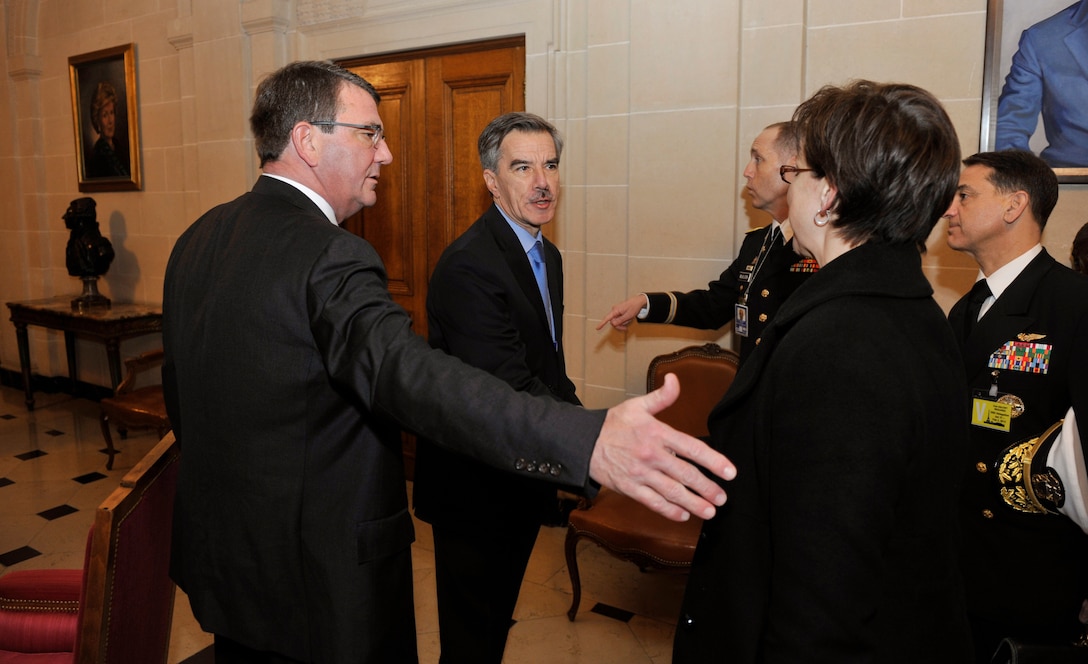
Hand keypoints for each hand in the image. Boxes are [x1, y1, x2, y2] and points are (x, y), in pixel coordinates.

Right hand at [590, 373, 735, 521]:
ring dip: (693, 503)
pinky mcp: (629, 488)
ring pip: (672, 491)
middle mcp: (651, 454)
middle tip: (722, 497)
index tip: (730, 472)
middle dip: (707, 487)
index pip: (692, 448)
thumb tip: (675, 380)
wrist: (584, 442)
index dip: (714, 461)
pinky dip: (669, 510)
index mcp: (657, 433)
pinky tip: (683, 516)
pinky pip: (652, 502)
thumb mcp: (637, 405)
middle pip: (685, 474)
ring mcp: (640, 473)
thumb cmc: (613, 424)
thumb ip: (661, 396)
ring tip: (710, 510)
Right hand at [595, 294, 647, 330]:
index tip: (597, 328)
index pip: (607, 318)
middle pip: (613, 322)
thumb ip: (620, 321)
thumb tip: (613, 324)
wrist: (638, 302)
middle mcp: (615, 310)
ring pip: (617, 321)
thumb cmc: (634, 307)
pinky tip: (628, 318)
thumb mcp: (628, 316)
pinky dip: (624, 320)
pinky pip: (620, 319)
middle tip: (626, 328)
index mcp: (615, 310)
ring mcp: (617, 311)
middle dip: (619, 326)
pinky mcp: (619, 312)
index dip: (602, 324)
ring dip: (623, 323)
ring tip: (629, 319)